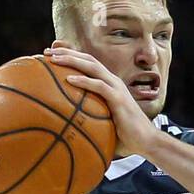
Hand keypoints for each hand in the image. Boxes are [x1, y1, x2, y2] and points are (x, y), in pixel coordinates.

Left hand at [45, 42, 153, 156]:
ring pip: (92, 67)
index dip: (70, 56)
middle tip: (46, 51)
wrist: (146, 141)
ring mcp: (116, 88)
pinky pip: (99, 86)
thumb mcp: (102, 124)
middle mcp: (113, 81)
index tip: (50, 56)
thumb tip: (66, 130)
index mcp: (109, 84)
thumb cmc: (125, 136)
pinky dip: (83, 81)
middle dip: (66, 52)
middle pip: (88, 59)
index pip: (88, 64)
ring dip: (72, 60)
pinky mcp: (118, 99)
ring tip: (53, 59)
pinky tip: (68, 79)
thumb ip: (88, 120)